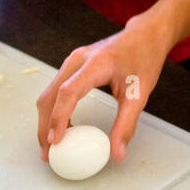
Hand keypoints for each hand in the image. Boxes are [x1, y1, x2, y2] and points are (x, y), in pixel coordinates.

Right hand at [36, 12, 172, 163]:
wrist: (144, 35)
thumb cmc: (143, 59)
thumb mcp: (140, 93)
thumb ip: (126, 124)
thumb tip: (116, 154)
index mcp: (96, 64)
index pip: (68, 92)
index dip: (59, 117)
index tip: (55, 141)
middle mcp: (78, 60)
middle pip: (51, 95)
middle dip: (45, 125)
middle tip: (49, 153)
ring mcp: (73, 61)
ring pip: (49, 93)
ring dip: (47, 119)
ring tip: (52, 144)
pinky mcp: (73, 65)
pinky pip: (56, 89)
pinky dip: (54, 109)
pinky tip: (63, 126)